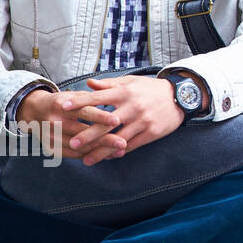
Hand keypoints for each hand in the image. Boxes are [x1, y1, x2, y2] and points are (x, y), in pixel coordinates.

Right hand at [15, 88, 123, 161]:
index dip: (100, 116)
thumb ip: (92, 99)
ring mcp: (50, 137)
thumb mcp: (74, 95)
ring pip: (78, 147)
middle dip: (104, 139)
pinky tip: (105, 156)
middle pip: (82, 132)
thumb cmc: (63, 102)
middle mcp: (54, 122)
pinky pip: (72, 155)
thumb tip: (115, 104)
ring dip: (100, 150)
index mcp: (61, 105)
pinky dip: (89, 155)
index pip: (84, 111)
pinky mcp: (50, 148)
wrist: (34, 111)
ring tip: (119, 151)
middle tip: (123, 143)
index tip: (116, 120)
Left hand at [62, 75, 187, 165]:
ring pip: (118, 139)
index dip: (79, 102)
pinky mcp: (151, 132)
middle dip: (88, 134)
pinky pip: (132, 145)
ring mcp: (142, 121)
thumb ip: (109, 85)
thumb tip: (89, 83)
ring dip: (101, 151)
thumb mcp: (131, 82)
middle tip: (72, 143)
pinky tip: (108, 158)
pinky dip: (119, 152)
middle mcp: (132, 107)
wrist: (179, 97)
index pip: (97, 97)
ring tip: (87, 160)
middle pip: (106, 123)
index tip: (62, 106)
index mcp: (124, 93)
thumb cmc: (150, 89)